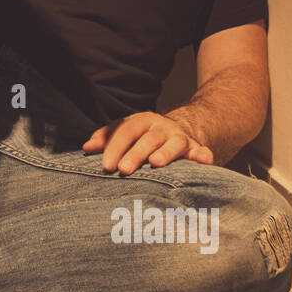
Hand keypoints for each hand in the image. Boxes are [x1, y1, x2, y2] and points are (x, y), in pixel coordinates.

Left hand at [83, 112, 213, 174]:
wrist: (177, 131)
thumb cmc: (143, 136)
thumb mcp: (126, 132)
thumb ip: (107, 138)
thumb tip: (86, 147)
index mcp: (141, 121)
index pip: (125, 132)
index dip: (114, 147)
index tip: (105, 165)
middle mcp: (161, 127)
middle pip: (147, 139)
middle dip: (135, 154)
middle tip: (124, 170)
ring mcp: (179, 137)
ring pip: (173, 144)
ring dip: (165, 152)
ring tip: (156, 162)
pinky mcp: (195, 148)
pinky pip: (201, 151)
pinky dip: (203, 155)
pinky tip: (205, 161)